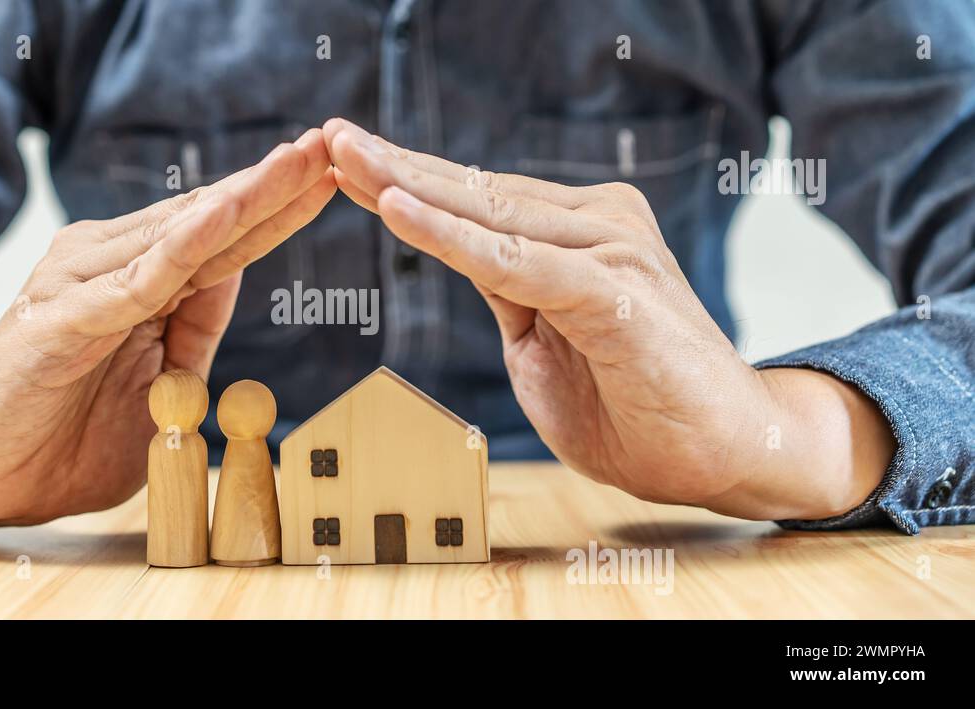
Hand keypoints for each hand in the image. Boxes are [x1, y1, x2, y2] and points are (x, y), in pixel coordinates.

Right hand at [0, 129, 336, 529]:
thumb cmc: (64, 433)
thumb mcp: (158, 384)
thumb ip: (192, 331)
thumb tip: (234, 270)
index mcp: (137, 282)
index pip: (222, 237)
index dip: (277, 206)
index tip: (334, 174)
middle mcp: (107, 267)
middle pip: (208, 221)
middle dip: (275, 185)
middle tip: (333, 146)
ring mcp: (81, 287)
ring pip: (178, 237)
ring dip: (243, 200)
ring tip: (298, 164)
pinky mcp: (59, 320)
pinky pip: (133, 282)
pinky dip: (182, 248)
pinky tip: (226, 218)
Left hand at [324, 118, 893, 520]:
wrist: (727, 453)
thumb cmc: (636, 405)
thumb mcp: (545, 343)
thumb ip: (508, 294)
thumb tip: (462, 256)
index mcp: (578, 236)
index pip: (477, 203)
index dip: (407, 182)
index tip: (345, 162)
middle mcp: (596, 227)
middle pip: (475, 194)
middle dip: (394, 167)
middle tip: (329, 137)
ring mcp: (608, 252)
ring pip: (487, 215)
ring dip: (408, 186)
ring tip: (346, 158)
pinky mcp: (612, 292)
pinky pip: (512, 263)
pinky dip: (450, 237)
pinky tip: (398, 209)